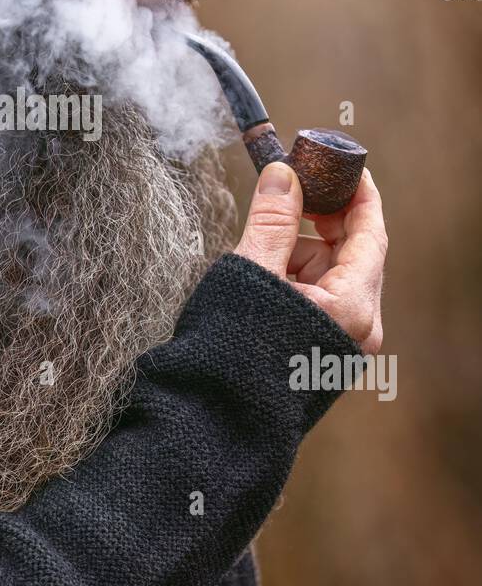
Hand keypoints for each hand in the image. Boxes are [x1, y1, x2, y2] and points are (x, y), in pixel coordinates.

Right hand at [234, 163, 386, 353]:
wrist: (215, 422)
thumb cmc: (232, 350)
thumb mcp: (251, 271)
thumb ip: (272, 220)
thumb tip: (284, 173)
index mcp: (352, 307)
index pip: (370, 233)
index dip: (359, 193)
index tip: (342, 163)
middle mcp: (358, 327)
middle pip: (351, 253)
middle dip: (319, 219)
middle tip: (290, 189)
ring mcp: (340, 342)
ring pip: (330, 275)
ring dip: (299, 251)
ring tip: (258, 251)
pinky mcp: (320, 352)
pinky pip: (317, 299)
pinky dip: (294, 278)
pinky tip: (262, 277)